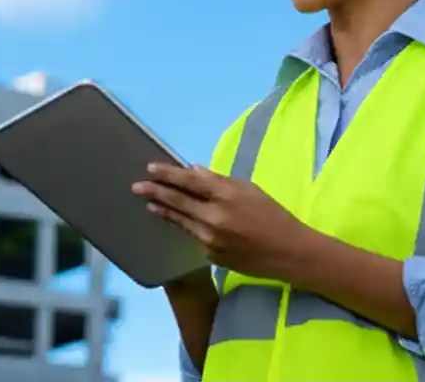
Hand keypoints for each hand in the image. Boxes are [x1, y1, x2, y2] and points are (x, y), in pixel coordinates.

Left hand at [132, 163, 313, 281]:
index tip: (151, 168)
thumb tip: (194, 171)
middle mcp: (214, 218)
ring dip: (164, 211)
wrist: (288, 253)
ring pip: (182, 222)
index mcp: (226, 196)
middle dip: (155, 192)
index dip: (168, 174)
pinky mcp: (211, 256)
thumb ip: (219, 181)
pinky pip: (196, 237)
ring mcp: (210, 240)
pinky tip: (183, 223)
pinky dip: (190, 228)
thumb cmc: (273, 216)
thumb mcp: (250, 190)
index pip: (189, 181)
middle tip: (136, 187)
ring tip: (149, 204)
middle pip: (178, 202)